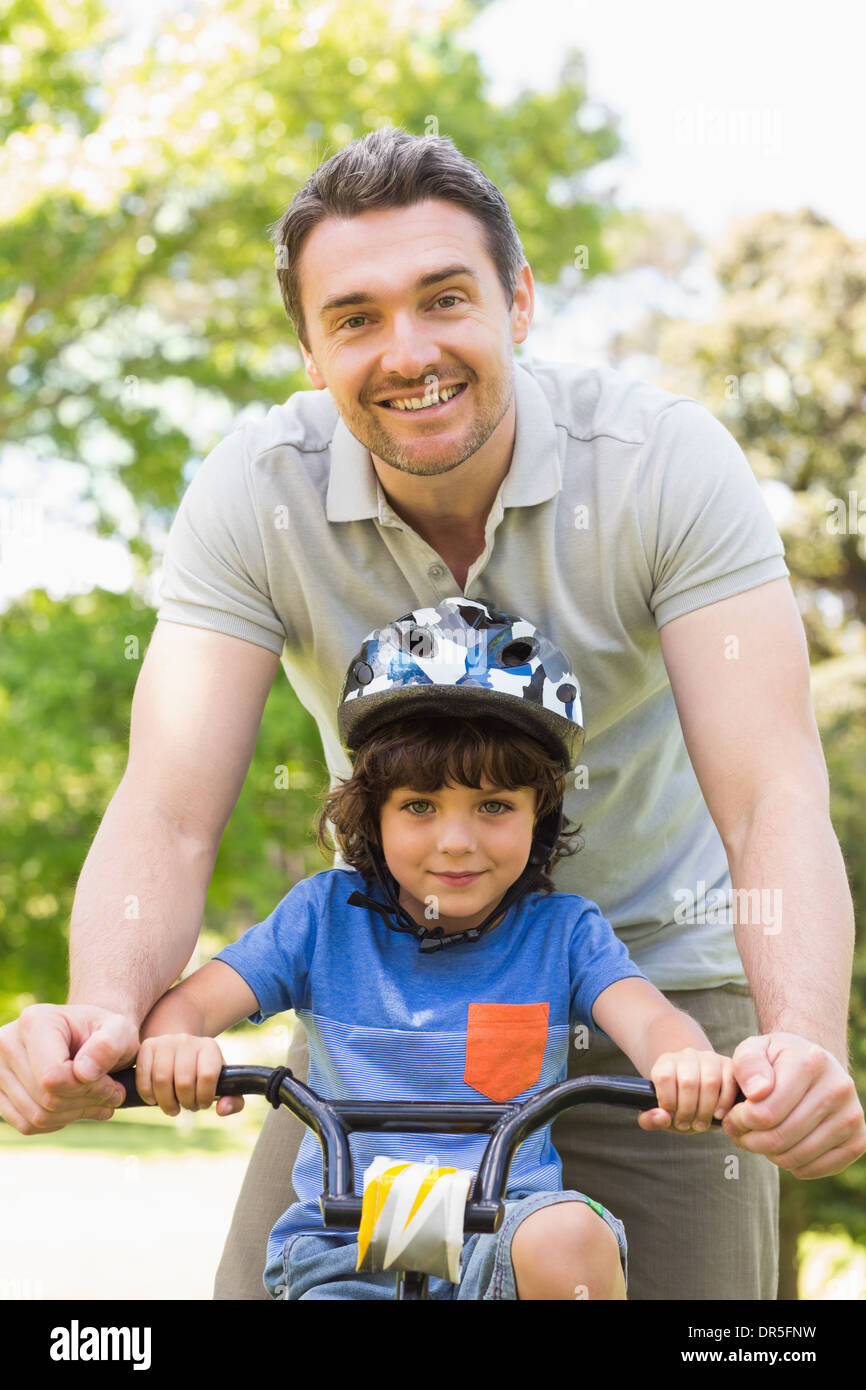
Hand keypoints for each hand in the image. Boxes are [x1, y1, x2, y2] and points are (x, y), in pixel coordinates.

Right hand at [0, 1003, 139, 1133]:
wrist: (86, 1038)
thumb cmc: (104, 1034)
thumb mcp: (120, 1031)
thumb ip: (110, 1045)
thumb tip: (84, 1072)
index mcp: (34, 1022)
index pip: (53, 1077)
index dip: (88, 1089)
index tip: (112, 1084)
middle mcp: (6, 1042)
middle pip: (46, 1099)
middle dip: (86, 1103)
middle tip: (111, 1095)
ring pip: (36, 1116)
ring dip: (74, 1115)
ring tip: (98, 1101)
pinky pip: (26, 1124)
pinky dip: (56, 1122)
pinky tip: (76, 1106)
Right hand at [134, 1034, 243, 1116]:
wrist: (178, 1048)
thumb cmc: (202, 1072)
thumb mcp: (222, 1083)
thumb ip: (233, 1100)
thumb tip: (222, 1109)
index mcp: (209, 1047)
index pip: (208, 1076)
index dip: (204, 1097)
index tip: (202, 1104)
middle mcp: (187, 1040)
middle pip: (183, 1081)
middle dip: (185, 1103)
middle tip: (186, 1106)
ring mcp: (166, 1041)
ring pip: (161, 1080)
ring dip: (166, 1102)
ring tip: (172, 1107)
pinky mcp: (147, 1045)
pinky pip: (143, 1075)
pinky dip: (147, 1093)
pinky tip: (153, 1099)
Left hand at [639, 1048, 739, 1132]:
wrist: (698, 1095)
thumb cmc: (678, 1105)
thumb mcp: (660, 1114)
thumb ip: (650, 1119)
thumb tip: (663, 1117)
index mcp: (665, 1063)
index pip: (664, 1077)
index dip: (668, 1102)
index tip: (671, 1118)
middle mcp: (687, 1055)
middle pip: (688, 1081)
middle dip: (688, 1110)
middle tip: (688, 1125)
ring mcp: (709, 1058)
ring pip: (710, 1081)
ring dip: (706, 1109)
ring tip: (701, 1123)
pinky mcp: (728, 1065)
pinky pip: (729, 1081)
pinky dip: (724, 1102)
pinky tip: (718, 1115)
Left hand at [721, 1033, 865, 1178]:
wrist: (814, 1066)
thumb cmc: (777, 1060)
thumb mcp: (755, 1049)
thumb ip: (747, 1063)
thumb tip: (758, 1092)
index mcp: (811, 1062)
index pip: (764, 1112)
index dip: (739, 1121)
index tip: (733, 1116)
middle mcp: (838, 1088)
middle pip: (779, 1138)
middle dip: (750, 1140)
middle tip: (740, 1133)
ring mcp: (852, 1116)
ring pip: (795, 1157)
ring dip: (768, 1155)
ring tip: (758, 1139)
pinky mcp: (859, 1140)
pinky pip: (816, 1169)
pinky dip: (793, 1166)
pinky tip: (784, 1148)